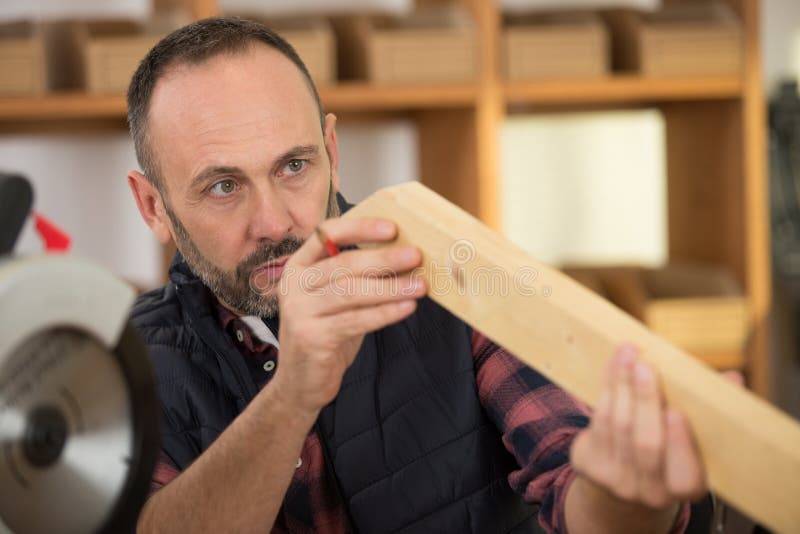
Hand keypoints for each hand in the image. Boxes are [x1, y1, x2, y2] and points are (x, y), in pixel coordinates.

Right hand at [273, 217, 424, 416]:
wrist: (300, 383)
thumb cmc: (325, 334)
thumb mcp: (335, 300)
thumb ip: (357, 278)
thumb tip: (404, 256)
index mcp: (299, 267)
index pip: (327, 235)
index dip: (360, 228)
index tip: (392, 228)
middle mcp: (294, 285)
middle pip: (343, 264)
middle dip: (384, 259)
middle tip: (416, 255)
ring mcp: (299, 311)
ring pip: (351, 292)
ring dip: (390, 287)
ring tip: (419, 285)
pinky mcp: (311, 337)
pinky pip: (355, 320)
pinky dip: (385, 313)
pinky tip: (407, 308)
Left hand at [570, 346, 705, 512]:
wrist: (625, 478)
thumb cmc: (670, 448)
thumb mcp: (695, 438)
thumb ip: (712, 410)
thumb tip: (733, 378)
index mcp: (687, 488)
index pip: (684, 476)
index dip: (679, 444)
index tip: (676, 411)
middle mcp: (651, 492)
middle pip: (646, 444)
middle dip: (645, 400)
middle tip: (646, 365)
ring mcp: (618, 481)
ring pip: (618, 426)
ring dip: (622, 384)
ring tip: (628, 354)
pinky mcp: (591, 465)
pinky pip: (598, 421)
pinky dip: (607, 388)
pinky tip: (615, 367)